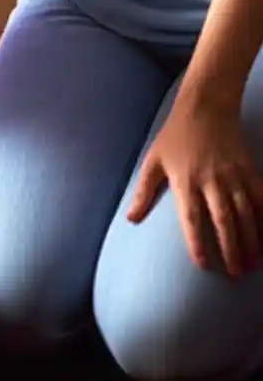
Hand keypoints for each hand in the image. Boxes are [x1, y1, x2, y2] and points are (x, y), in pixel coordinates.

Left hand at [128, 92, 262, 277]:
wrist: (205, 107)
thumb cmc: (174, 136)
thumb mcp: (152, 162)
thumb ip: (143, 192)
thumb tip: (130, 219)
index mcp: (184, 181)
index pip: (191, 219)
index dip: (197, 243)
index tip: (203, 265)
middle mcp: (211, 181)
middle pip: (224, 221)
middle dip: (231, 249)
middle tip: (237, 273)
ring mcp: (233, 175)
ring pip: (247, 213)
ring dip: (252, 239)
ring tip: (253, 262)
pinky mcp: (249, 169)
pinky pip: (261, 196)